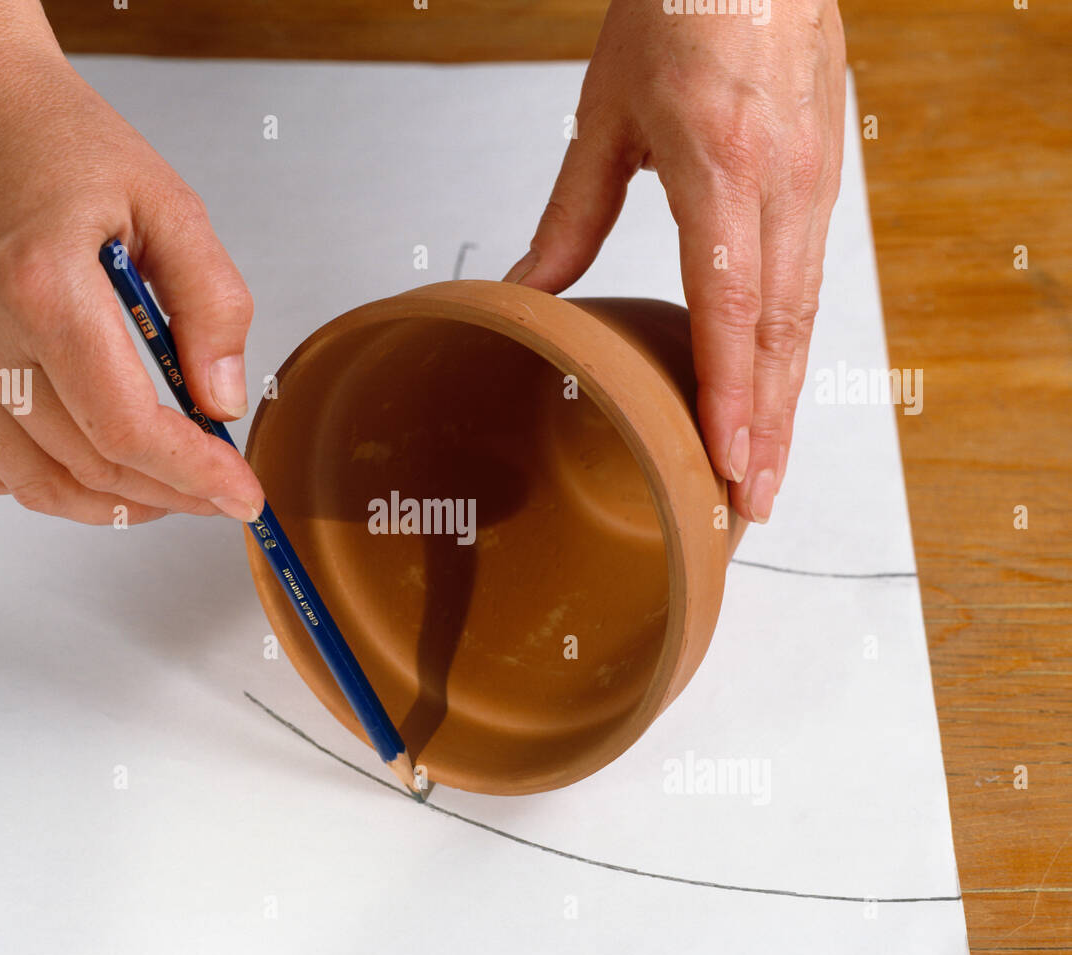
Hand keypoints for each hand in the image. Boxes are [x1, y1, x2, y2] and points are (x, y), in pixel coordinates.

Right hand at [0, 39, 263, 524]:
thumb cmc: (59, 140)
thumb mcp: (169, 203)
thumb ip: (210, 304)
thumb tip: (223, 401)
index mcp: (42, 288)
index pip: (125, 427)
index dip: (194, 474)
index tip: (241, 494)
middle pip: (88, 465)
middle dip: (170, 494)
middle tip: (221, 489)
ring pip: (37, 484)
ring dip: (115, 504)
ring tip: (170, 489)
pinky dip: (53, 486)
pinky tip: (101, 468)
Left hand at [506, 0, 845, 522]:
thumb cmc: (680, 10)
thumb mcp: (607, 115)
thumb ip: (571, 214)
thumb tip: (529, 288)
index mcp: (721, 166)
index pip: (730, 304)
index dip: (730, 391)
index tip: (726, 460)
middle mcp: (781, 184)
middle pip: (778, 332)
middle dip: (769, 427)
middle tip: (752, 504)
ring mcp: (814, 184)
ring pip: (803, 317)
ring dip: (787, 403)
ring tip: (767, 473)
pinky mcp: (825, 181)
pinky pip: (809, 284)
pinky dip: (791, 352)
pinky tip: (776, 395)